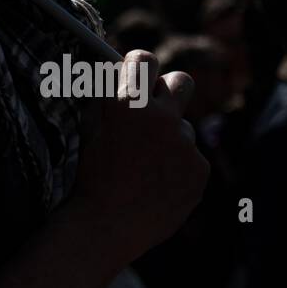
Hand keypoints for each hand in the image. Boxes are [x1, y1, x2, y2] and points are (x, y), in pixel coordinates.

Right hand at [64, 50, 209, 267]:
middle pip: (181, 82)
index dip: (137, 65)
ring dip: (168, 142)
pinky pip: (191, 161)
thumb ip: (106, 102)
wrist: (104, 228)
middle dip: (168, 90)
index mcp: (126, 102)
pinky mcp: (199, 169)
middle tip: (154, 109)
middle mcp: (161, 116)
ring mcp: (185, 143)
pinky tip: (154, 188)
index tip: (134, 74)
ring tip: (142, 170)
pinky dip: (176, 171)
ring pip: (182, 129)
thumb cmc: (86, 179)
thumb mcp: (87, 132)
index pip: (143, 59)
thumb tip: (115, 79)